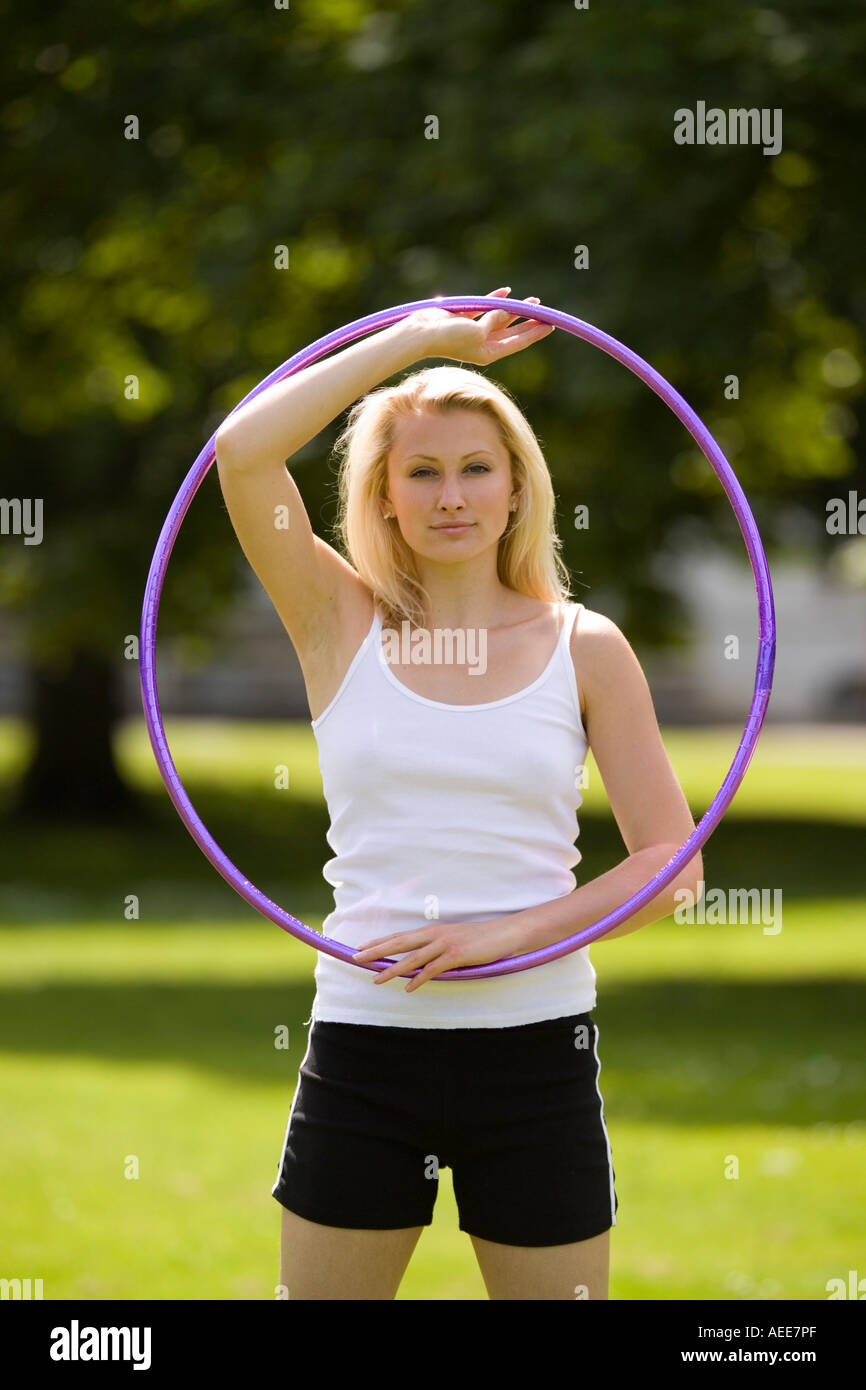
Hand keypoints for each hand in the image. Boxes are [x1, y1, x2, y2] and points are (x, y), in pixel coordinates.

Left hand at [351, 915, 529, 990]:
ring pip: (413, 957)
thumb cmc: (482, 939)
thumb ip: (438, 950)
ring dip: (392, 969)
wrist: (507, 932)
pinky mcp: (457, 955)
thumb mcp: (455, 942)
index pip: (401, 936)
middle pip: (400, 943)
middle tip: (356, 958)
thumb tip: (423, 964)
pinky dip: (420, 979)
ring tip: (376, 979)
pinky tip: (409, 988)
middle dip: (376, 951)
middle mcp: (436, 935)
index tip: (361, 947)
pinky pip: (434, 969)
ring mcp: (446, 944)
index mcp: (434, 931)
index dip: (380, 941)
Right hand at [407, 287, 554, 365]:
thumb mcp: (478, 332)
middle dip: (529, 322)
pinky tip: (507, 292)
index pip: (518, 342)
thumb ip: (495, 320)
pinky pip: (484, 309)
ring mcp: (473, 332)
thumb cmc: (449, 338)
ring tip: (533, 302)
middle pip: (512, 332)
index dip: (535, 333)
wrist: (421, 334)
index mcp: (488, 353)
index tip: (551, 325)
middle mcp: (483, 344)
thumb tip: (507, 310)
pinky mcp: (463, 319)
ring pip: (500, 319)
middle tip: (545, 313)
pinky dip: (495, 301)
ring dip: (515, 310)